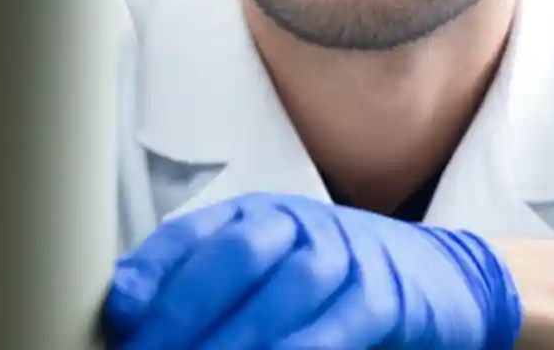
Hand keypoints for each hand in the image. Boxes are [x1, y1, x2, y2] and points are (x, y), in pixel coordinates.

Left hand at [103, 193, 522, 348]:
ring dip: (237, 339)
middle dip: (185, 312)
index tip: (119, 313)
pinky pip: (337, 327)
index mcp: (251, 216)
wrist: (434, 276)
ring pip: (283, 292)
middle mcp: (294, 224)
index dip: (151, 272)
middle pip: (233, 256)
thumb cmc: (327, 279)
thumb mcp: (264, 270)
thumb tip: (124, 309)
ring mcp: (342, 255)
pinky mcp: (383, 297)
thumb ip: (201, 285)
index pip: (191, 234)